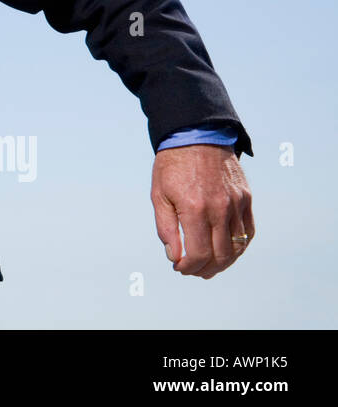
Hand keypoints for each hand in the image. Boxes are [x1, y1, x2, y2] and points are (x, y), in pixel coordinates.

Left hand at [151, 143, 252, 278]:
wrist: (196, 136)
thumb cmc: (172, 165)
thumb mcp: (159, 194)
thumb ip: (166, 228)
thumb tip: (174, 256)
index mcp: (195, 208)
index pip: (198, 253)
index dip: (188, 267)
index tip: (179, 267)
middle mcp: (220, 208)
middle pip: (220, 255)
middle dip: (205, 269)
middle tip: (192, 271)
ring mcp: (236, 204)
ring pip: (237, 248)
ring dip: (223, 263)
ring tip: (208, 266)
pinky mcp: (246, 199)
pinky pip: (248, 232)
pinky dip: (239, 247)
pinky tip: (226, 251)